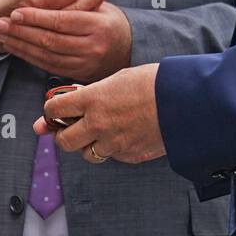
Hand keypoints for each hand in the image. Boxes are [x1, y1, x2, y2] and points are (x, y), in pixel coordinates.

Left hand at [0, 1, 131, 82]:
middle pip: (51, 39)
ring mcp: (84, 64)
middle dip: (22, 31)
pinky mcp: (76, 75)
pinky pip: (47, 66)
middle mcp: (92, 47)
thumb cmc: (109, 19)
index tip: (16, 10)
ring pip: (46, 55)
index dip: (37, 17)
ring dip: (20, 45)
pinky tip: (13, 47)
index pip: (62, 20)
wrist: (128, 49)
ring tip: (1, 34)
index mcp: (99, 25)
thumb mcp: (100, 3)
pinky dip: (28, 56)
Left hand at [32, 63, 164, 163]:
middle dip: (63, 134)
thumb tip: (66, 105)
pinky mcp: (129, 155)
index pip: (53, 111)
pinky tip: (123, 135)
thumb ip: (88, 93)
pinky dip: (111, 149)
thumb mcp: (116, 79)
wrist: (185, 101)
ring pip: (86, 154)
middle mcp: (97, 124)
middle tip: (69, 127)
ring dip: (87, 144)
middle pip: (63, 141)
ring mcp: (113, 143)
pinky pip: (111, 156)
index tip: (55, 111)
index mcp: (91, 99)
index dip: (51, 111)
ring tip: (99, 131)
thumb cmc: (152, 83)